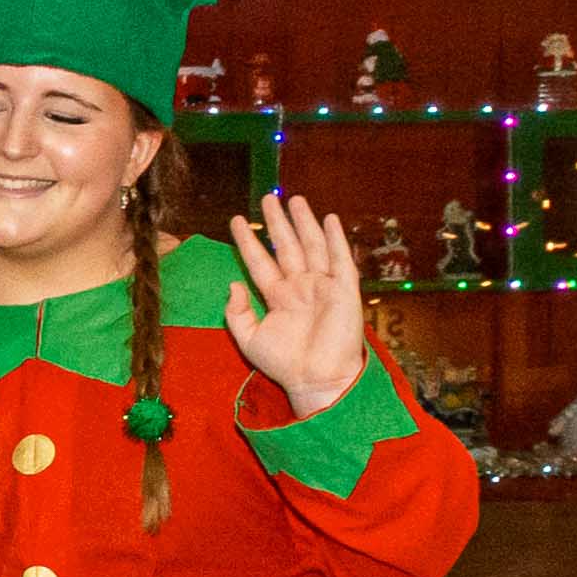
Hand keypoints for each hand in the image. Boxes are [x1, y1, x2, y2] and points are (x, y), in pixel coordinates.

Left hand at [224, 189, 365, 418]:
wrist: (316, 379)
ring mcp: (322, 286)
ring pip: (312, 246)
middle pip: (287, 246)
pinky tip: (329, 219)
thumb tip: (233, 284)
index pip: (259, 261)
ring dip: (304, 222)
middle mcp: (300, 287)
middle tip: (268, 197)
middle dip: (278, 222)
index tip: (237, 220)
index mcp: (277, 297)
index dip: (248, 241)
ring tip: (294, 199)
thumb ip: (238, 312)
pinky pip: (340, 260)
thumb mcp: (250, 338)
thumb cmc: (285, 363)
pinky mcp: (344, 290)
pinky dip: (335, 239)